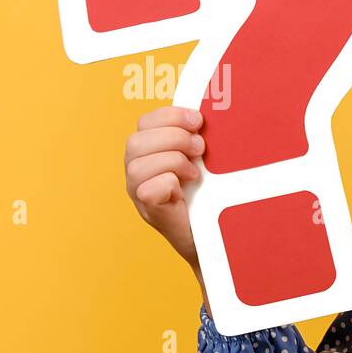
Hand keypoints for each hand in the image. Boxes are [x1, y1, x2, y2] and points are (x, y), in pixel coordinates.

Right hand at [125, 104, 205, 272]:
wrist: (215, 238)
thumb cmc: (209, 197)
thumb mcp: (204, 161)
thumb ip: (197, 139)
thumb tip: (210, 115)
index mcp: (149, 151)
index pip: (145, 122)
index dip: (171, 116)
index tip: (198, 121)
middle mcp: (137, 170)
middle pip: (136, 140)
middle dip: (174, 137)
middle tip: (200, 148)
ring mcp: (138, 192)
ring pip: (138, 165)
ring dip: (173, 161)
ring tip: (194, 172)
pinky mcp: (148, 211)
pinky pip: (148, 190)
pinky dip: (169, 184)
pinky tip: (184, 190)